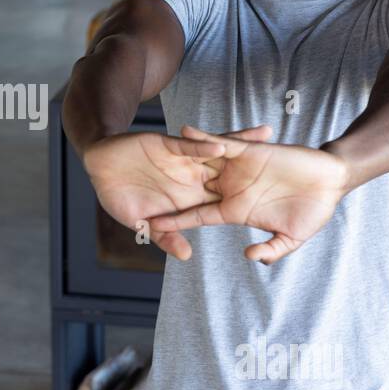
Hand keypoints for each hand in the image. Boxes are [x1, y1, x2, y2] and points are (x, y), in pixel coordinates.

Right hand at [80, 125, 271, 259]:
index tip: (276, 202)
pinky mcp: (166, 146)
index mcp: (188, 198)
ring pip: (217, 150)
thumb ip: (165, 236)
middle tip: (290, 159)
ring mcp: (181, 160)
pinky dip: (204, 145)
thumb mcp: (139, 222)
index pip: (222, 200)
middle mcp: (191, 176)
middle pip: (231, 170)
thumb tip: (186, 255)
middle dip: (258, 164)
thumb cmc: (116, 195)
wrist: (98, 165)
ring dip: (241, 143)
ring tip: (268, 134)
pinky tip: (222, 145)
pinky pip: (190, 146)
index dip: (247, 200)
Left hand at [148, 124, 351, 263]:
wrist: (331, 179)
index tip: (150, 227)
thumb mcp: (292, 237)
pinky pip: (220, 143)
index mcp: (236, 210)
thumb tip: (249, 257)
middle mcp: (230, 188)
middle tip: (135, 186)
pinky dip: (203, 138)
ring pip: (199, 162)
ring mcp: (236, 168)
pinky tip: (182, 132)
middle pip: (190, 188)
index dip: (175, 221)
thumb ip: (272, 249)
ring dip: (176, 158)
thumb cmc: (315, 210)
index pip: (198, 216)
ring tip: (146, 151)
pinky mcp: (247, 150)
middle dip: (165, 188)